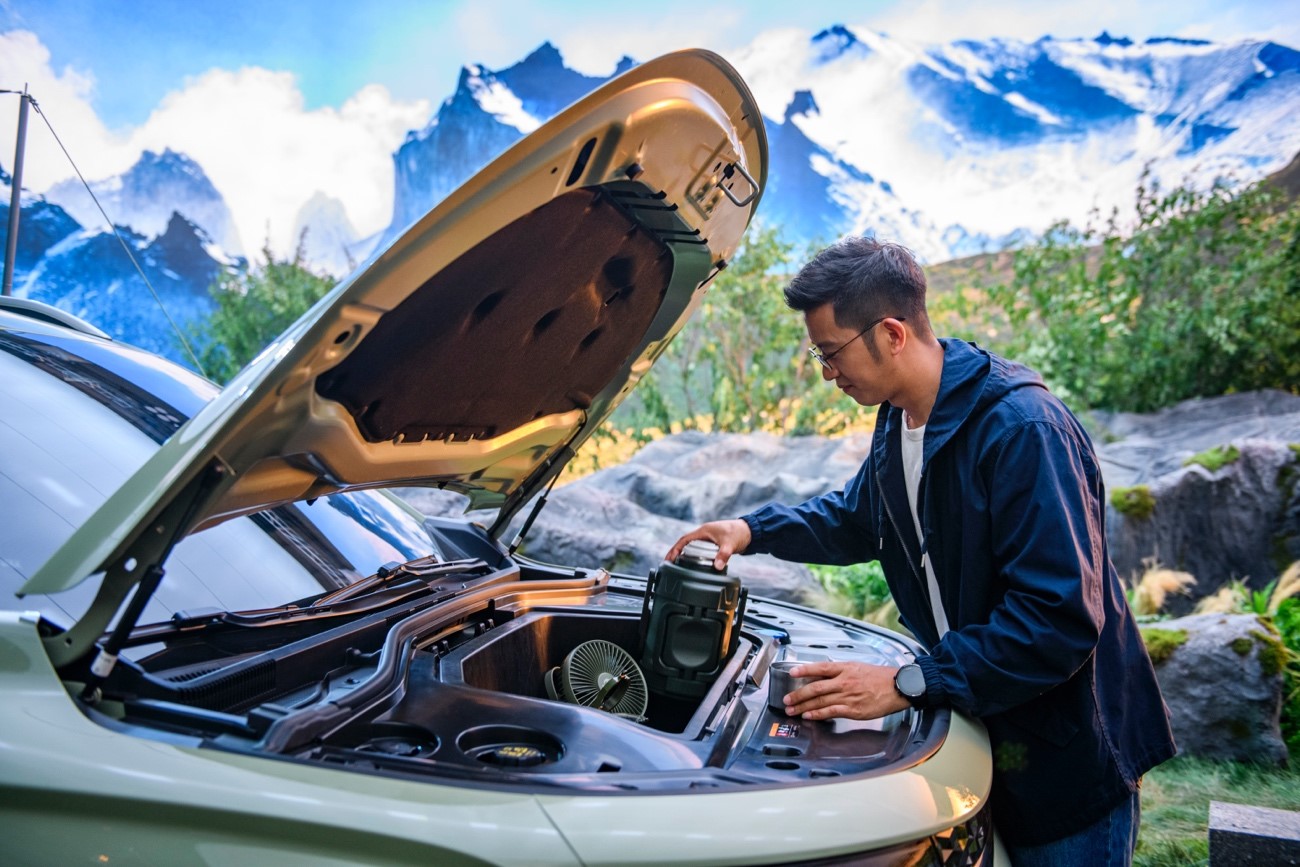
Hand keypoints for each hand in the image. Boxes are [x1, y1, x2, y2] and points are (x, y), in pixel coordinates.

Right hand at [666, 519, 751, 570]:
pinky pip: (700, 549)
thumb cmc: (739, 533)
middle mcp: (704, 534)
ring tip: (678, 565)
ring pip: (692, 546)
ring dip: (685, 554)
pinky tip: (694, 563)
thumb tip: (717, 566)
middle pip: (686, 543)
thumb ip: (723, 555)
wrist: (751, 531)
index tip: (669, 558)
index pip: (684, 539)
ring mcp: (709, 538)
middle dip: (676, 552)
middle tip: (670, 564)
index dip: (675, 548)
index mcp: (704, 531)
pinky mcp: (714, 543)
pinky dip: (695, 556)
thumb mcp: (730, 544)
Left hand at [782, 661, 910, 720]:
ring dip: (803, 706)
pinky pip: (830, 712)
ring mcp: (847, 696)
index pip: (820, 667)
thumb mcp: (858, 667)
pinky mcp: (853, 710)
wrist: (897, 687)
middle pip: (815, 688)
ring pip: (820, 701)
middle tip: (786, 699)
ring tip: (792, 710)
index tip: (792, 673)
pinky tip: (808, 716)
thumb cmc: (880, 677)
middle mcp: (844, 681)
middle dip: (798, 694)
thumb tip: (825, 673)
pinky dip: (817, 714)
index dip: (804, 670)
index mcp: (845, 668)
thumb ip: (841, 671)